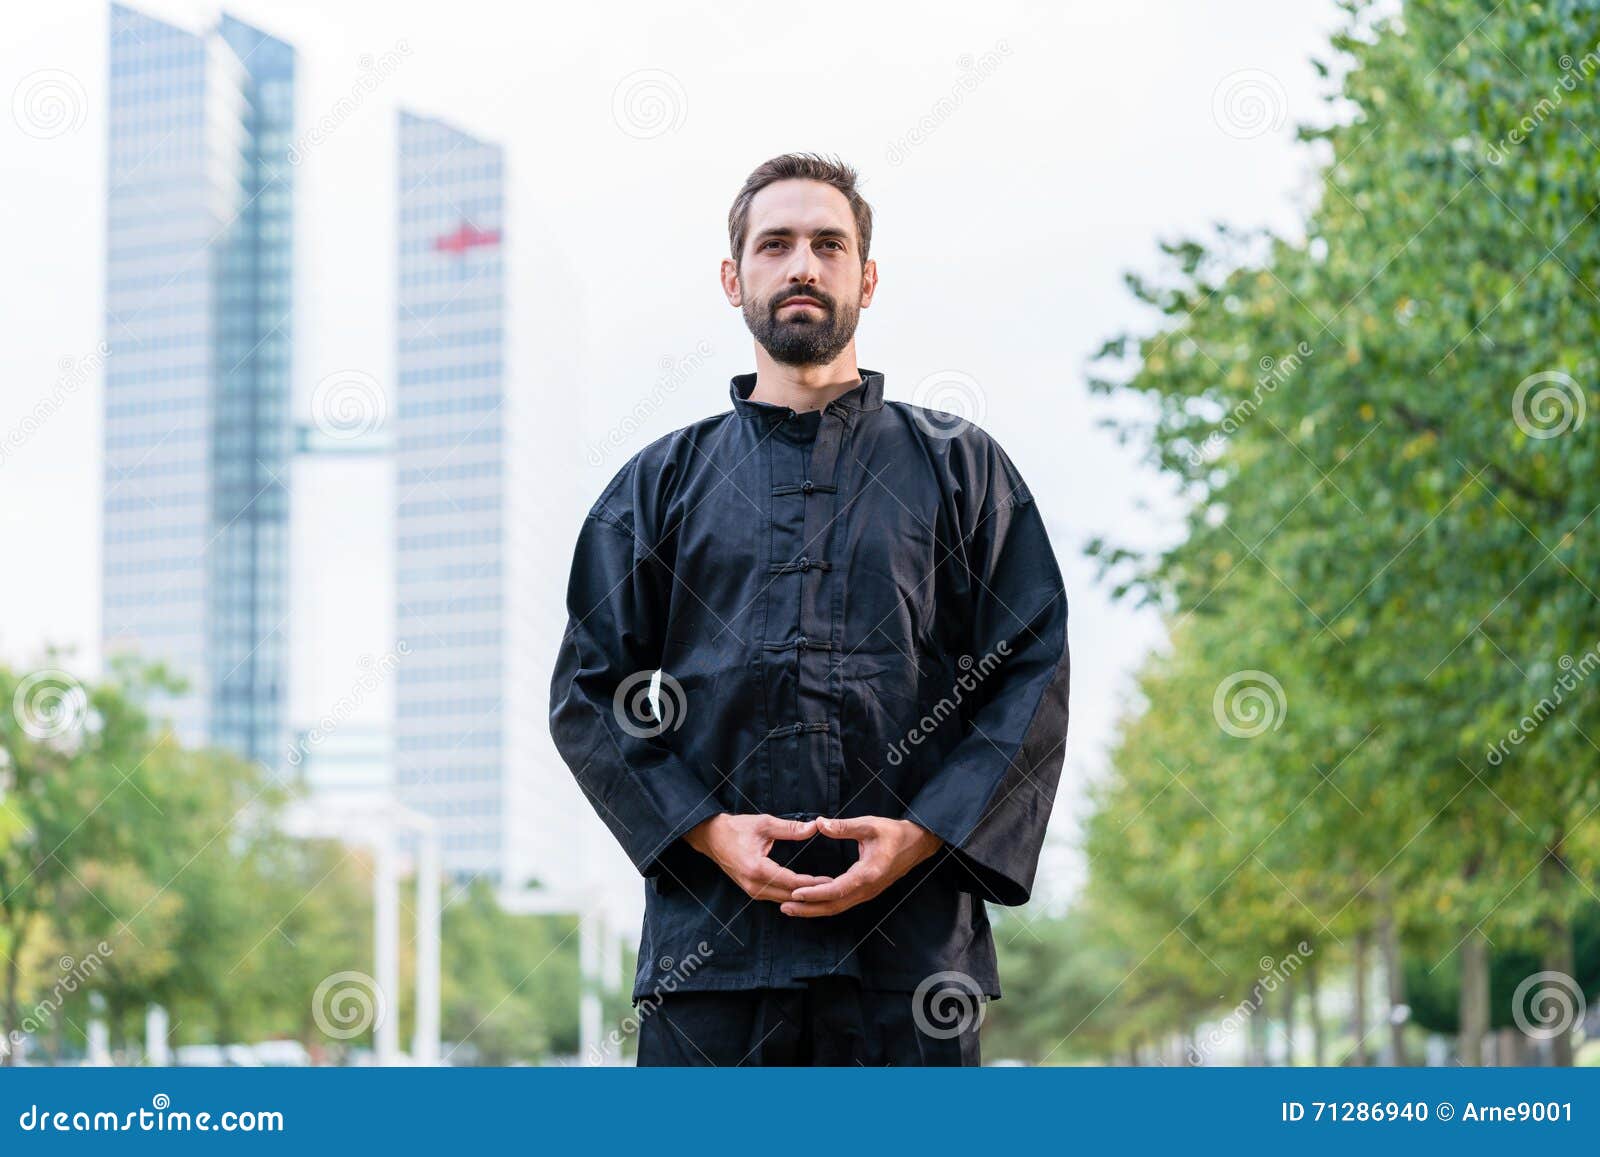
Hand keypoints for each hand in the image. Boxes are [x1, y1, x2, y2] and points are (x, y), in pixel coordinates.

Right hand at [684, 813, 832, 901]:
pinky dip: (791, 896)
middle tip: (834, 888)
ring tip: (824, 892)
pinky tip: (805, 892)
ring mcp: (751, 890)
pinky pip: (775, 897)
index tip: (830, 879)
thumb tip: (814, 827)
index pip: (791, 881)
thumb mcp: (764, 823)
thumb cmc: (737, 828)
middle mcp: (754, 885)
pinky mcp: (751, 891)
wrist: (711, 837)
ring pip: (783, 900)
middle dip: (811, 893)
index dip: (812, 882)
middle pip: (789, 895)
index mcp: (757, 869)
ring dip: (802, 897)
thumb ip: (790, 828)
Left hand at [780, 816, 943, 916]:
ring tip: (791, 908)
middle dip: (808, 909)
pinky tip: (810, 902)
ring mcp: (867, 893)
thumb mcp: (870, 825)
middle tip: (784, 908)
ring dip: (814, 909)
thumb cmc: (895, 833)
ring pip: (837, 907)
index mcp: (867, 874)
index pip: (836, 890)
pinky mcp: (866, 891)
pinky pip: (842, 902)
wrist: (918, 844)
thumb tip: (819, 823)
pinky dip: (824, 904)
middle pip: (833, 906)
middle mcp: (867, 889)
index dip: (814, 893)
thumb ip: (844, 826)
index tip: (795, 893)